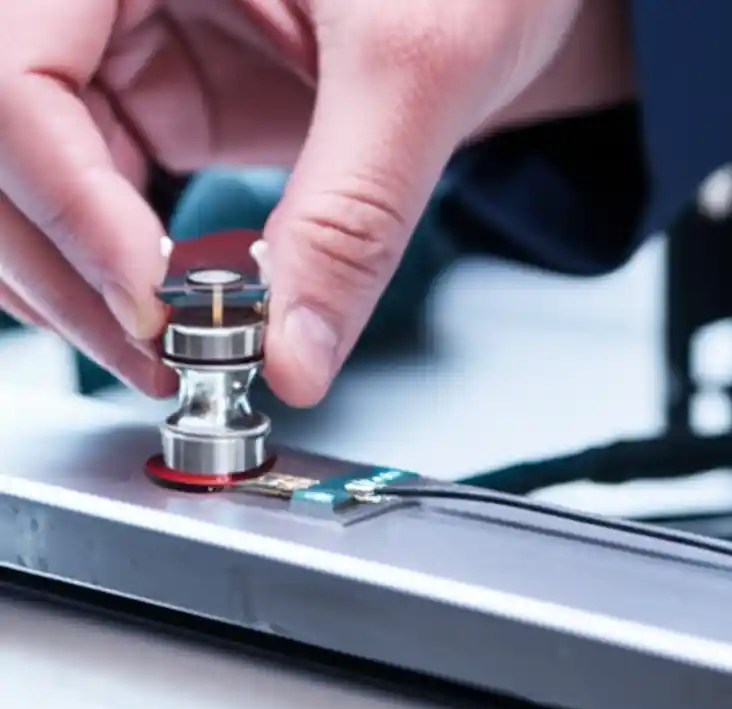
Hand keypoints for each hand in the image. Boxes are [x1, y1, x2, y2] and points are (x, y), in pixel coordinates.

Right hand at [0, 0, 632, 402]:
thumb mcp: (417, 69)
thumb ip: (351, 212)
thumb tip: (295, 352)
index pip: (18, 77)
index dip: (68, 203)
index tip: (149, 302)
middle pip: (8, 144)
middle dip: (64, 268)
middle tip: (153, 357)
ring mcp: (125, 55)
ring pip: (36, 187)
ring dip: (81, 285)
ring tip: (167, 355)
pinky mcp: (159, 109)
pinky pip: (100, 202)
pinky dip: (124, 273)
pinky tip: (179, 317)